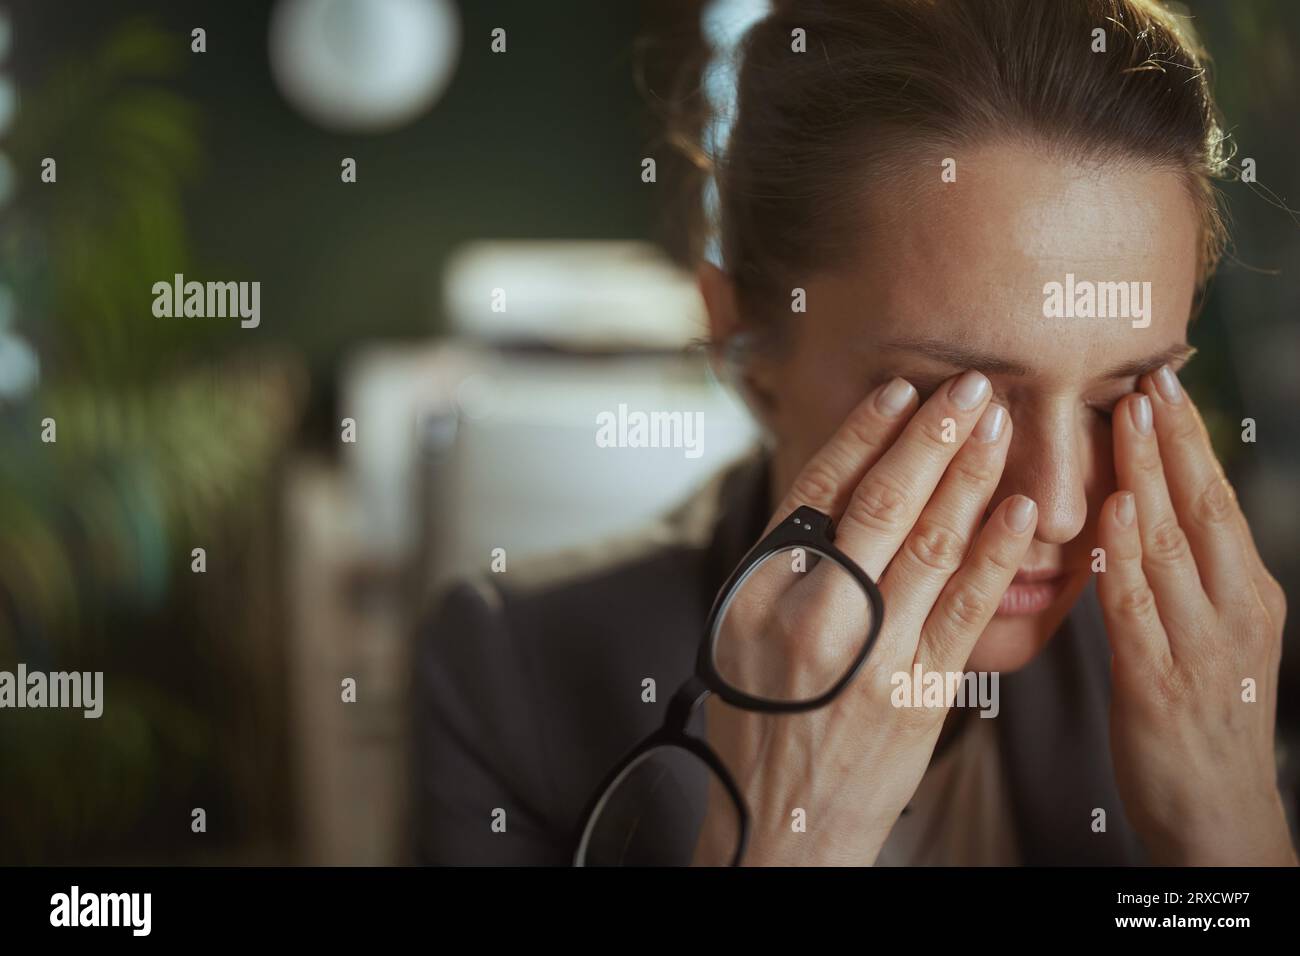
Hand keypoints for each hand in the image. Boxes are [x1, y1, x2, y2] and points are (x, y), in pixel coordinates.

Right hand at [693, 371, 1037, 864]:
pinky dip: (998, 553)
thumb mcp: (739, 631)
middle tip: (969, 386)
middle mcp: (812, 614)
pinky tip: (1022, 508)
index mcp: (760, 590)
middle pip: (880, 503)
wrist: (782, 821)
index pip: (818, 490)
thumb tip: (834, 483)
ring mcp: (870, 654)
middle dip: (931, 436)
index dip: (864, 433)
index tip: (900, 390)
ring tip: (998, 424)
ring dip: (971, 476)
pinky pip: (967, 609)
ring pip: (930, 544)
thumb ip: (783, 563)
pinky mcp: (920, 692)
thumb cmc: (761, 718)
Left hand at [1097, 364, 1295, 865]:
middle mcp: (1234, 609)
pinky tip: (1110, 512)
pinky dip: (1123, 555)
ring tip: (1126, 418)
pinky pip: (1136, 605)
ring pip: (1170, 543)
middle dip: (1172, 440)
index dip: (1191, 441)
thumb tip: (1146, 507)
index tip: (1164, 386)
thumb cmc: (1204, 718)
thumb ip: (1187, 575)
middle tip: (1145, 380)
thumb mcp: (1213, 635)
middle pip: (1200, 508)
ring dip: (1146, 476)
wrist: (1218, 814)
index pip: (1217, 500)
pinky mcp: (1158, 681)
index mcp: (1248, 594)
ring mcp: (1201, 644)